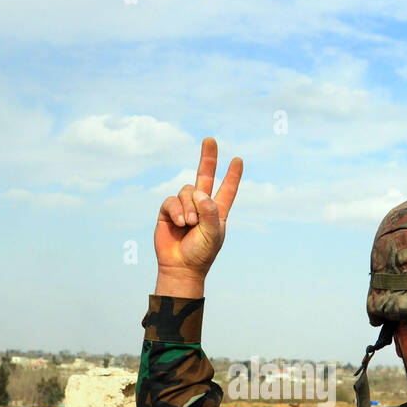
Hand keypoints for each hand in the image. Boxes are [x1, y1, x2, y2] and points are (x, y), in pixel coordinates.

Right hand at [154, 137, 242, 293]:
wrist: (181, 267)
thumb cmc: (201, 253)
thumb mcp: (213, 234)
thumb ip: (209, 211)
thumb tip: (199, 192)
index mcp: (217, 211)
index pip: (227, 189)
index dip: (233, 176)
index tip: (238, 160)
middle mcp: (201, 205)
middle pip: (205, 176)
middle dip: (207, 158)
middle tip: (210, 139)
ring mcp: (184, 207)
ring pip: (187, 191)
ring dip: (189, 207)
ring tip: (190, 224)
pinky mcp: (168, 211)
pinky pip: (172, 200)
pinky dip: (176, 210)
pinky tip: (180, 223)